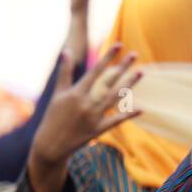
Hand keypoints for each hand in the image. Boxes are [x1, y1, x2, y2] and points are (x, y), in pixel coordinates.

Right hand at [30, 44, 140, 169]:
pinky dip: (128, 115)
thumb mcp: (57, 94)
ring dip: (129, 84)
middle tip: (134, 55)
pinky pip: (116, 120)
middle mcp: (86, 104)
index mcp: (76, 94)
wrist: (50, 146)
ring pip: (115, 98)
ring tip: (140, 72)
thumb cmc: (52, 117)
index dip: (108, 57)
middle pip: (109, 82)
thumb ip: (65, 72)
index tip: (119, 45)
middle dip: (122, 67)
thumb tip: (67, 50)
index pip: (95, 71)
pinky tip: (141, 108)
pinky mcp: (98, 130)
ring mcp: (93, 118)